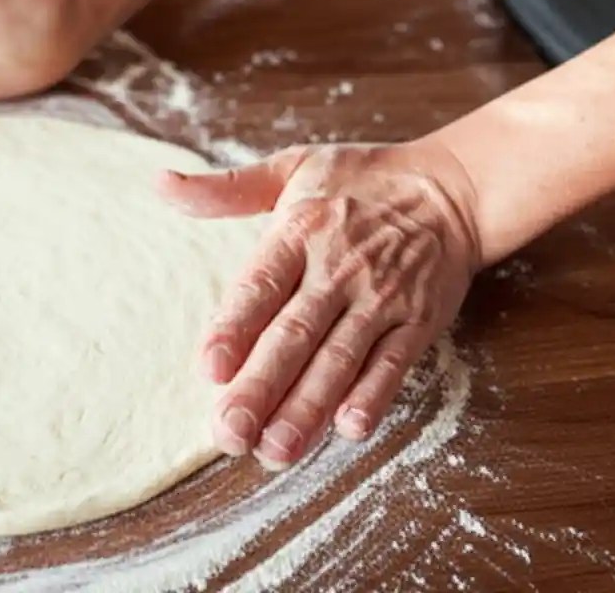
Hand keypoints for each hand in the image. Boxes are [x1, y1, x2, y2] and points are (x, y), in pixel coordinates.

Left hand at [158, 141, 481, 469]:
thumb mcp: (292, 167)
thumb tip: (161, 184)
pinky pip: (394, 363)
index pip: (261, 285)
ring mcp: (381, 299)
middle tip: (230, 432)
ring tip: (276, 449)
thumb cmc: (361, 181)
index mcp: (300, 232)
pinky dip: (373, 396)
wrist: (453, 188)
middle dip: (261, 387)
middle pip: (294, 335)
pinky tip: (349, 428)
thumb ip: (227, 188)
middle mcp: (338, 269)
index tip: (209, 369)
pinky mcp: (417, 322)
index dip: (234, 327)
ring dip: (308, 408)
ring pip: (339, 359)